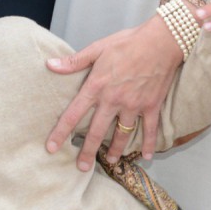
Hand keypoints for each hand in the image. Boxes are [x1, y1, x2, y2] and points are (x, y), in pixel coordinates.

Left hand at [45, 14, 182, 167]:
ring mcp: (133, 105)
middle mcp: (113, 100)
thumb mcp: (97, 48)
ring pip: (122, 134)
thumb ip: (74, 61)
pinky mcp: (151, 106)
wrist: (160, 41)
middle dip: (87, 152)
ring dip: (115, 150)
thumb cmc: (127, 42)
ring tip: (109, 161)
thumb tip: (50, 65)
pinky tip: (147, 157)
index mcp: (97, 86)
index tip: (51, 148)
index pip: (73, 114)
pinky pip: (149, 130)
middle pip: (97, 132)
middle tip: (81, 168)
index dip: (60, 132)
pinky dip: (149, 144)